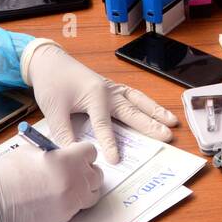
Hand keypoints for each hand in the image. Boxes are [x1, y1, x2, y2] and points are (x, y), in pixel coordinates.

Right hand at [0, 141, 102, 221]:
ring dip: (84, 188)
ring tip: (68, 185)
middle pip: (96, 174)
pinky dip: (74, 202)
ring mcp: (71, 202)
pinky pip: (79, 207)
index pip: (91, 152)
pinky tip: (57, 197)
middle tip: (72, 170)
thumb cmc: (5, 176)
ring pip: (92, 194)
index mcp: (67, 160)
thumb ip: (52, 152)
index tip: (73, 154)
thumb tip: (63, 154)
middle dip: (86, 171)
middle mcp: (75, 181)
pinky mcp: (65, 218)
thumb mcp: (29, 152)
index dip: (81, 152)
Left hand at [23, 41, 177, 163]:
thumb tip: (74, 154)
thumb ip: (64, 134)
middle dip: (150, 124)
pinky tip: (156, 110)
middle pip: (132, 111)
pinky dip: (146, 103)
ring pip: (138, 101)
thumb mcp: (54, 111)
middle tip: (167, 136)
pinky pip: (133, 96)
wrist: (49, 62)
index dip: (110, 143)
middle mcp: (107, 91)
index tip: (116, 160)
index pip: (104, 125)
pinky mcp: (111, 88)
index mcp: (94, 95)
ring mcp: (111, 88)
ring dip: (155, 111)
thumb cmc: (52, 83)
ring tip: (172, 122)